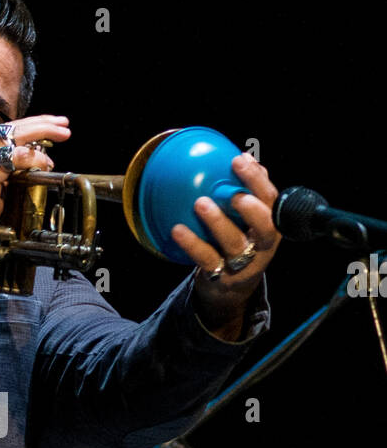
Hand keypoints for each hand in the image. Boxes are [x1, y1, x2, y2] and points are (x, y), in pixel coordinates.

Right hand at [0, 115, 70, 232]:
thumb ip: (8, 169)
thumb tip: (32, 165)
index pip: (8, 129)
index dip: (32, 126)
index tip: (52, 125)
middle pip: (15, 126)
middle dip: (44, 123)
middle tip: (64, 123)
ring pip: (18, 135)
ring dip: (44, 133)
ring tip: (62, 134)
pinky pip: (17, 156)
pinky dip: (35, 158)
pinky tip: (46, 162)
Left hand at [170, 153, 280, 339]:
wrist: (230, 290)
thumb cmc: (238, 242)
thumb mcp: (247, 220)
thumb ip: (248, 191)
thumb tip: (247, 158)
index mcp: (270, 226)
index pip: (271, 200)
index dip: (257, 180)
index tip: (239, 159)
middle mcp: (262, 246)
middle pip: (265, 226)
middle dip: (250, 207)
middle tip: (232, 192)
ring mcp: (244, 264)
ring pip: (234, 243)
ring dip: (218, 222)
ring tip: (201, 203)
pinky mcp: (222, 278)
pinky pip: (207, 260)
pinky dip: (192, 244)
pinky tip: (177, 229)